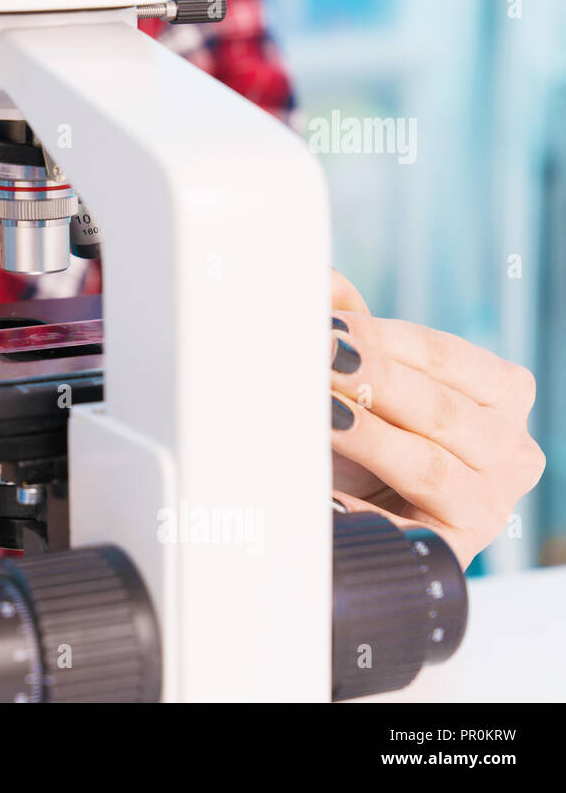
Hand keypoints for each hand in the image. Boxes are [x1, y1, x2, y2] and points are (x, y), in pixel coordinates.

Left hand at [327, 269, 544, 566]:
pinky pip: (402, 528)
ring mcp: (488, 505)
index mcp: (501, 393)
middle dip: (373, 383)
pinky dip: (360, 509)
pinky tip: (322, 492)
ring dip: (368, 437)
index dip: (383, 338)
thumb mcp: (364, 380)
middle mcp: (511, 449)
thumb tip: (322, 279)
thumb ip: (352, 326)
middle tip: (319, 362)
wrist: (358, 513)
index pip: (445, 356)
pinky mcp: (452, 551)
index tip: (328, 326)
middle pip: (438, 408)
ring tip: (319, 416)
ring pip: (426, 465)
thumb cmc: (367, 437)